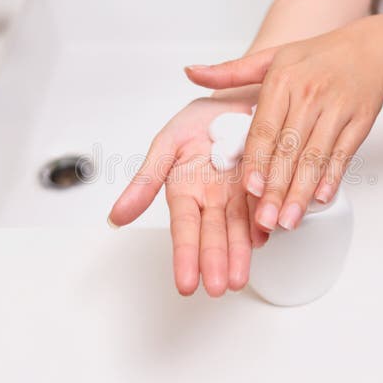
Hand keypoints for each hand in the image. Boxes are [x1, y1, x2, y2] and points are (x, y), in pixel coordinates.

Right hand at [108, 90, 268, 296]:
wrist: (240, 95)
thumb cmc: (201, 118)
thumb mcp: (168, 143)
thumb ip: (146, 180)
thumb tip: (116, 217)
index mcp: (186, 189)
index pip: (184, 228)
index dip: (185, 255)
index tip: (185, 283)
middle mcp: (213, 198)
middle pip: (213, 234)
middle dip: (215, 261)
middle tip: (218, 287)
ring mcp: (241, 194)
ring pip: (239, 229)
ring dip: (239, 255)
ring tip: (238, 278)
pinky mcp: (266, 188)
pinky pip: (266, 209)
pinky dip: (265, 225)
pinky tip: (263, 241)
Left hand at [185, 21, 382, 231]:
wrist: (369, 48)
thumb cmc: (316, 56)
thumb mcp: (270, 58)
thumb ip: (230, 71)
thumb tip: (191, 72)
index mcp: (282, 80)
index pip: (265, 128)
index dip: (257, 161)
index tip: (248, 188)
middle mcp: (309, 95)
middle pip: (289, 150)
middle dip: (276, 189)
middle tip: (265, 220)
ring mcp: (337, 108)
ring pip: (315, 157)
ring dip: (301, 193)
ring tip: (288, 219)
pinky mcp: (360, 121)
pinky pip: (343, 154)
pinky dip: (332, 178)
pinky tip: (320, 198)